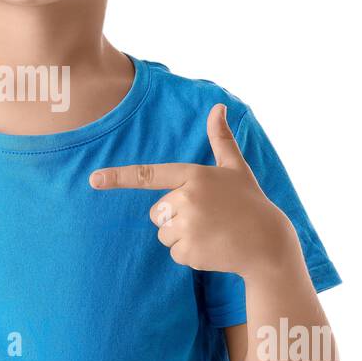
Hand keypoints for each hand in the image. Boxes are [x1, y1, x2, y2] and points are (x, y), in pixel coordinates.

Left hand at [88, 103, 293, 276]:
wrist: (267, 243)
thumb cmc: (250, 202)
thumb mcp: (236, 168)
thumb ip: (220, 138)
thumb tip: (218, 106)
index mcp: (194, 176)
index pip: (148, 175)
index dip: (118, 177)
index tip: (93, 180)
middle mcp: (187, 199)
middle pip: (157, 212)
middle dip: (176, 216)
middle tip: (208, 217)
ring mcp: (188, 227)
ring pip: (164, 233)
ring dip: (183, 236)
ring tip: (212, 232)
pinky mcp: (190, 251)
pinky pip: (174, 253)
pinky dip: (190, 254)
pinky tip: (213, 248)